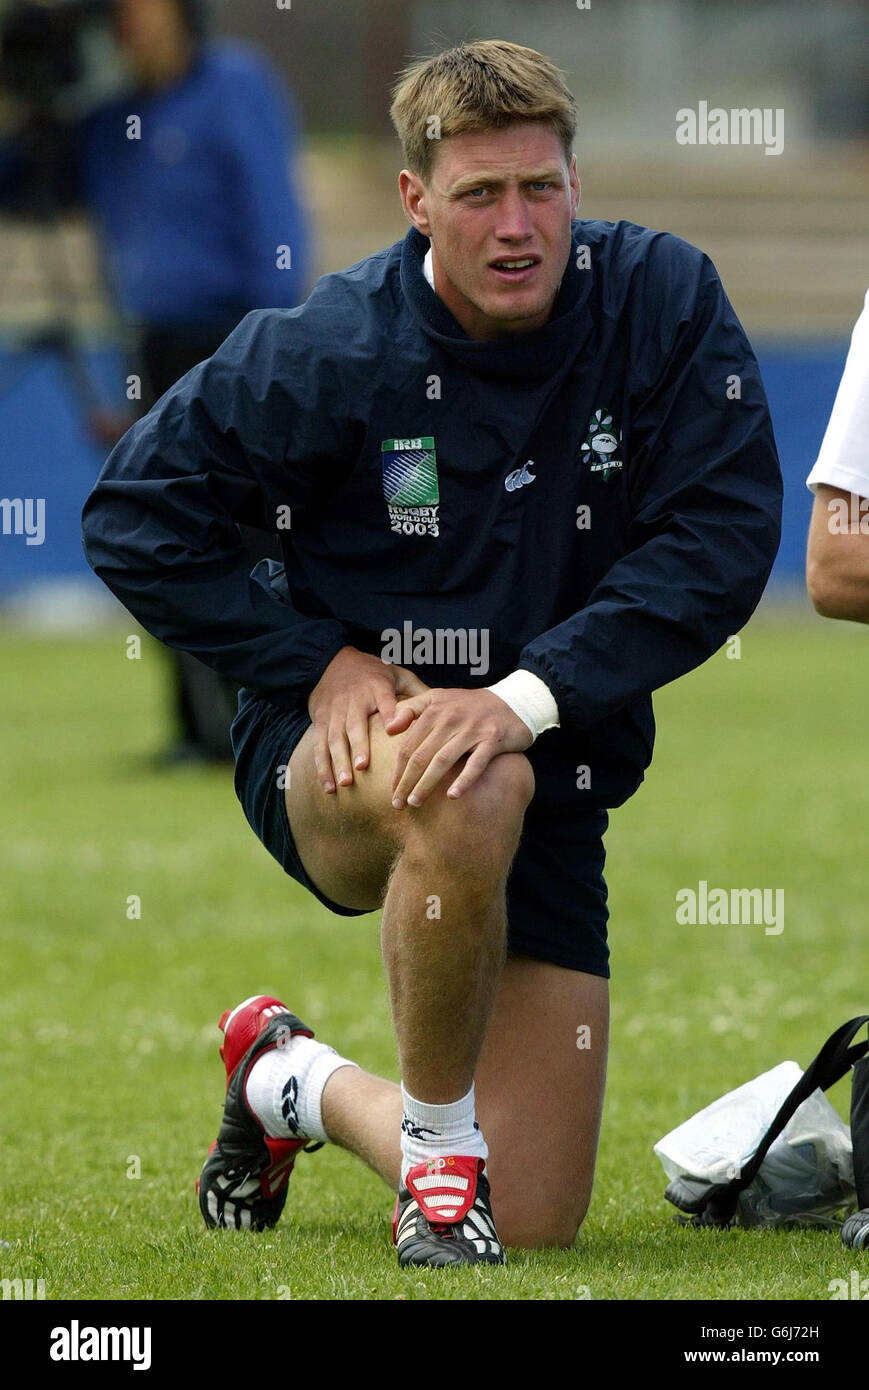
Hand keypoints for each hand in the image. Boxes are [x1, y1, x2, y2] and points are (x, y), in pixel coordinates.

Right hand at [307, 646, 429, 792]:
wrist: (332, 662)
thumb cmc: (373, 673)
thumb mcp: (396, 674)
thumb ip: (417, 691)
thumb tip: (443, 709)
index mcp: (376, 688)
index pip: (384, 700)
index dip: (388, 713)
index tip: (391, 729)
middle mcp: (353, 700)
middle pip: (354, 724)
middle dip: (357, 746)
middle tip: (362, 767)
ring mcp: (334, 712)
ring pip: (334, 738)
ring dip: (338, 761)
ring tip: (345, 783)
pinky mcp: (319, 721)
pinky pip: (318, 746)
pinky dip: (322, 768)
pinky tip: (329, 787)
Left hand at [387, 687, 532, 807]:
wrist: (514, 701)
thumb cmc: (470, 706)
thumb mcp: (437, 698)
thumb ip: (410, 709)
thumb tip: (388, 729)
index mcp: (434, 710)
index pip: (409, 745)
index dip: (398, 770)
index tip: (392, 791)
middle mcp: (451, 719)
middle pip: (421, 755)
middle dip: (407, 781)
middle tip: (398, 804)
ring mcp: (472, 729)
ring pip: (443, 760)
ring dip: (426, 784)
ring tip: (415, 802)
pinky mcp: (493, 739)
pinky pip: (476, 763)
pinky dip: (464, 780)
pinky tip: (452, 796)